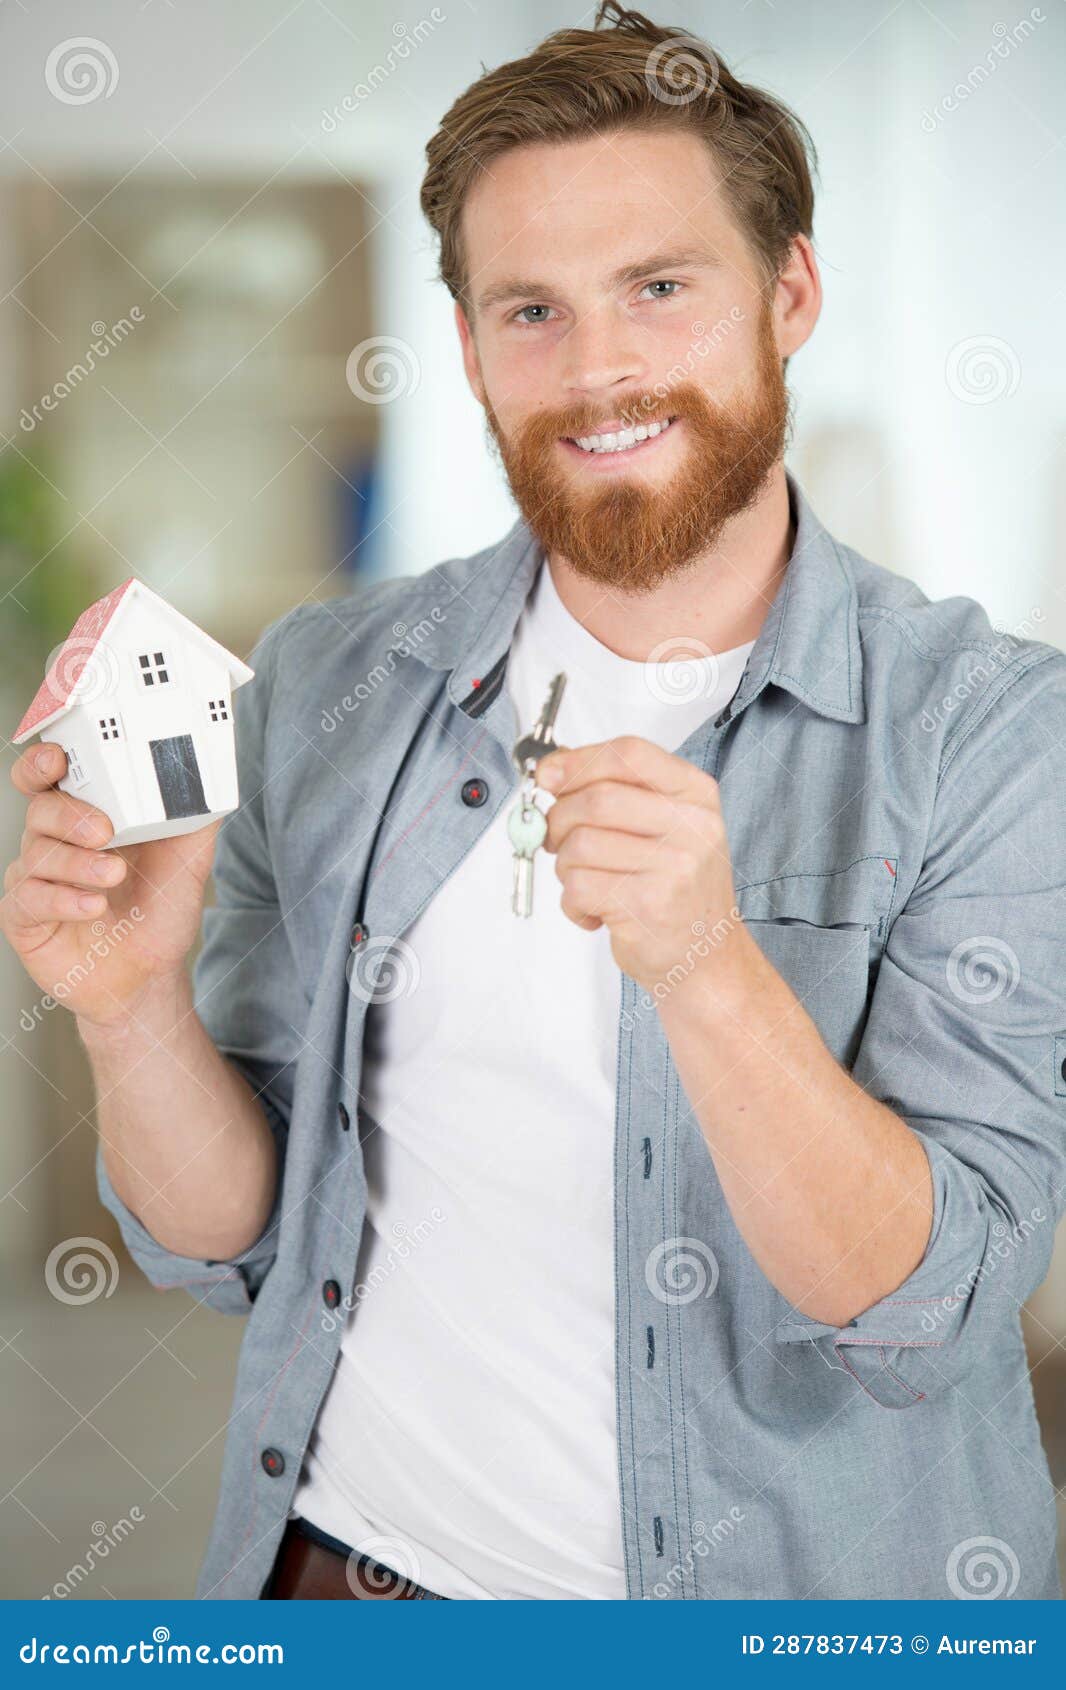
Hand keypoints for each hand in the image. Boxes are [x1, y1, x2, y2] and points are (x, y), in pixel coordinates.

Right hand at [1, 740, 218, 1030]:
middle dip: (71, 814)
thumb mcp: (188, 859)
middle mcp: (53, 841)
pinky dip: (63, 898)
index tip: (58, 757)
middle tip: (105, 830)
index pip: (49, 777)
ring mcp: (36, 878)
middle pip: (41, 808)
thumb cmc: (158, 909)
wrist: (150, 974)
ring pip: (37, 853)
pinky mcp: (25, 917)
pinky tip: (93, 906)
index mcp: (85, 814)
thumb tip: (209, 778)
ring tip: (114, 874)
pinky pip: (30, 898)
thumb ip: (194, 816)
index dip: (44, 762)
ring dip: (78, 862)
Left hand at [538, 735, 748, 994]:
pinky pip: (579, 886)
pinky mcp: (648, 905)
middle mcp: (692, 825)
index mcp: (695, 793)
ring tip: (585, 880)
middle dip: (560, 819)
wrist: (706, 956)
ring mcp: (674, 866)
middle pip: (596, 799)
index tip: (550, 776)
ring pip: (580, 844)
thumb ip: (614, 791)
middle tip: (557, 839)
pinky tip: (594, 909)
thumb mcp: (662, 825)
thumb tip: (552, 769)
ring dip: (564, 865)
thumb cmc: (676, 888)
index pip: (628, 754)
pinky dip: (572, 901)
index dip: (578, 761)